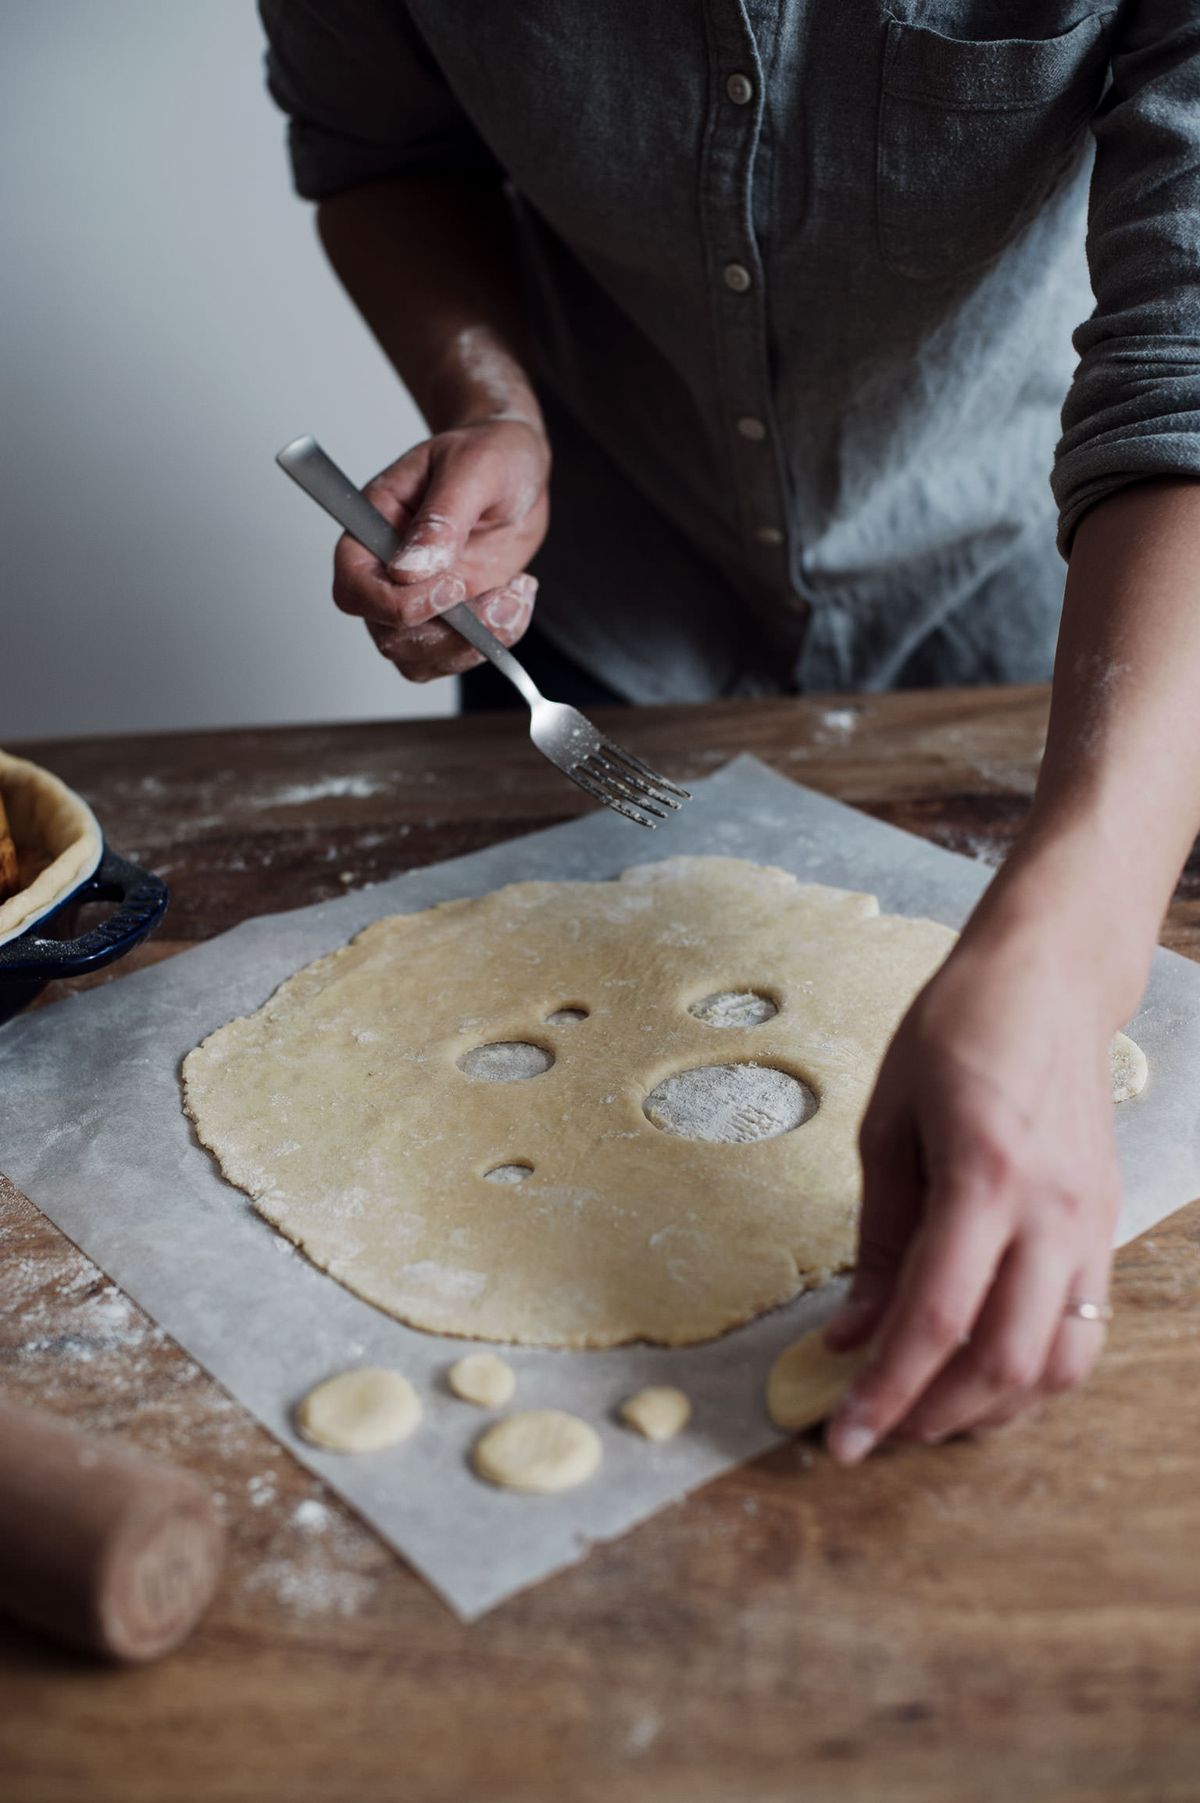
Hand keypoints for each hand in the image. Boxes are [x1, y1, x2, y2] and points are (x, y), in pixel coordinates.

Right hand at [331, 416, 550, 681]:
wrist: (516, 467)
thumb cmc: (488, 452)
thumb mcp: (472, 468)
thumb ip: (441, 518)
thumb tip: (411, 569)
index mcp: (374, 527)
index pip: (354, 588)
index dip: (395, 604)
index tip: (451, 586)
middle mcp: (388, 571)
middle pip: (389, 636)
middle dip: (449, 633)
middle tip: (501, 598)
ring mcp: (419, 598)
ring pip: (422, 657)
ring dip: (476, 643)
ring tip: (516, 595)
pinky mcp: (452, 615)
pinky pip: (459, 654)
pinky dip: (496, 640)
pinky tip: (517, 596)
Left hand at [823, 906, 1128, 1462]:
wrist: (1050, 980)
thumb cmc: (956, 1032)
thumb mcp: (886, 1125)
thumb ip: (875, 1239)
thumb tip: (852, 1335)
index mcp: (984, 1175)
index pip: (936, 1318)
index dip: (886, 1391)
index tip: (842, 1437)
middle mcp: (1053, 1212)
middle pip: (1003, 1361)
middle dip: (931, 1416)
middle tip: (875, 1430)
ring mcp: (1092, 1224)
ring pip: (1058, 1365)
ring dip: (990, 1409)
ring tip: (926, 1411)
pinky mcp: (1107, 1227)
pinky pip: (1084, 1331)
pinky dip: (1032, 1373)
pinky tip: (980, 1371)